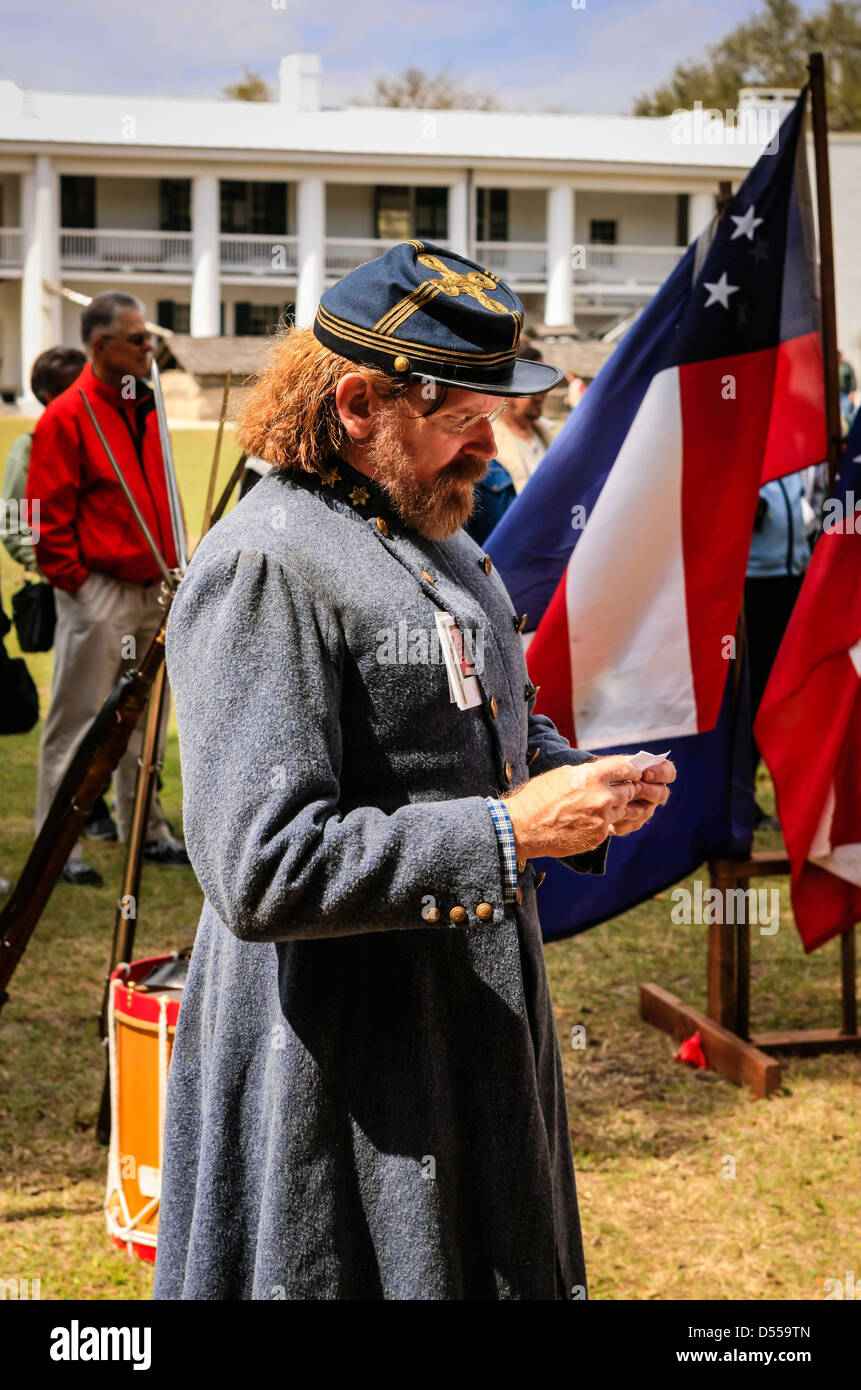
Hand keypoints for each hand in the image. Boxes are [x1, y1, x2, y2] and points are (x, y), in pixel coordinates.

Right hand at [503, 755, 646, 859]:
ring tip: (600, 805)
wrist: (523, 827)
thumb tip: (605, 772)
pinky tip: (588, 820)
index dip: (631, 770)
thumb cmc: (539, 797)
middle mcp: (602, 797)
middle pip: (630, 791)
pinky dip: (604, 822)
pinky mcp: (598, 836)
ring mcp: (602, 819)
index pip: (627, 769)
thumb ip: (589, 773)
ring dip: (615, 807)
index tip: (633, 772)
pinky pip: (610, 826)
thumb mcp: (563, 774)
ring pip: (622, 810)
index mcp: (594, 777)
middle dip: (626, 789)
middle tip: (621, 789)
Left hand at [608, 758, 675, 836]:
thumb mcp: (616, 765)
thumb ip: (627, 766)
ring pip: (646, 811)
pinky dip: (620, 819)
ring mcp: (646, 809)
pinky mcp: (633, 823)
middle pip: (662, 793)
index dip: (661, 774)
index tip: (646, 774)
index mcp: (654, 774)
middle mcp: (654, 792)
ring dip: (632, 805)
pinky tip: (609, 814)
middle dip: (648, 790)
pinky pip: (632, 824)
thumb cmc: (608, 773)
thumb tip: (635, 772)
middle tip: (635, 787)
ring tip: (618, 801)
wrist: (594, 791)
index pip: (669, 773)